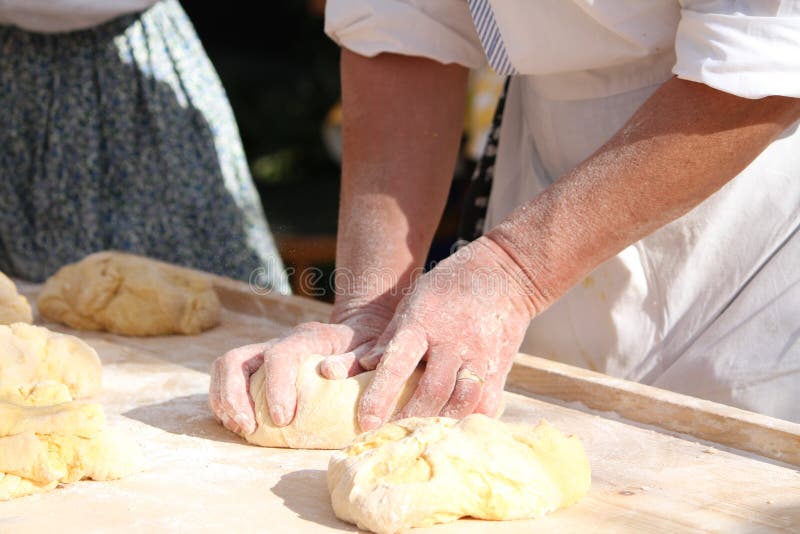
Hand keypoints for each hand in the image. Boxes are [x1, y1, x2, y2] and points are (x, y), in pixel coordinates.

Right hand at [208, 303, 392, 433]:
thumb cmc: (366, 346)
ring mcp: (264, 352)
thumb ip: (355, 360)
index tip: (283, 420)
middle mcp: (279, 340)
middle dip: (235, 396)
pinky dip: (224, 402)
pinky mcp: (256, 366)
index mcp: (308, 336)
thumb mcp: (372, 349)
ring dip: (225, 400)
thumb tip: (329, 373)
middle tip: (249, 428)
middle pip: (237, 358)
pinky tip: (239, 424)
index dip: (276, 387)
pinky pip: (226, 378)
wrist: (357, 332)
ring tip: (240, 428)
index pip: (280, 354)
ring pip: (226, 366)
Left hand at [355, 237, 536, 430]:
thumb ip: (390, 338)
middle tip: (391, 435)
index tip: (366, 421)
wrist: (504, 275)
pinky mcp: (499, 368)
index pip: (398, 363)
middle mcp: (453, 342)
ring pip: (462, 400)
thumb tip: (365, 366)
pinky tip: (454, 426)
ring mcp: (479, 356)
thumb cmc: (447, 288)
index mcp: (423, 323)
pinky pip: (487, 403)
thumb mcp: (412, 302)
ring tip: (420, 434)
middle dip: (409, 417)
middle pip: (432, 390)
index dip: (381, 395)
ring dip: (440, 421)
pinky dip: (469, 418)